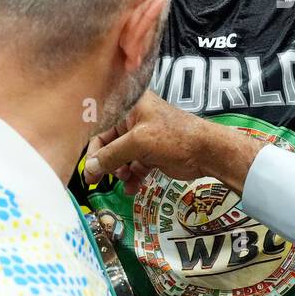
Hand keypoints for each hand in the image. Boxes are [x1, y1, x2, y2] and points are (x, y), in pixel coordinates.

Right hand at [81, 91, 261, 193]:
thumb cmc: (174, 137)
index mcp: (130, 106)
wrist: (206, 151)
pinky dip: (132, 177)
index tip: (87, 171)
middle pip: (109, 144)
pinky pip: (134, 165)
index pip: (101, 126)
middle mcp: (134, 119)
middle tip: (98, 182)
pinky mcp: (151, 153)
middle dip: (106, 163)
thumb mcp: (138, 143)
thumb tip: (89, 169)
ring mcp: (143, 137)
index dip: (93, 150)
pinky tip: (132, 188)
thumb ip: (111, 156)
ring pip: (121, 157)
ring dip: (119, 171)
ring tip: (125, 179)